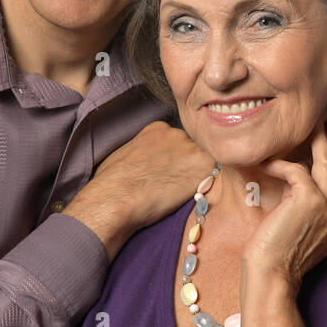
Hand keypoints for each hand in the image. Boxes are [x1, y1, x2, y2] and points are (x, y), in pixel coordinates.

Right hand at [65, 120, 211, 259]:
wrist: (117, 197)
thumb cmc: (112, 183)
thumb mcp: (126, 155)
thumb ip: (144, 151)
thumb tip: (148, 160)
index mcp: (157, 128)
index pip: (176, 142)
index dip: (175, 160)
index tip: (169, 173)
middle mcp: (177, 132)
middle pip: (192, 149)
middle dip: (188, 166)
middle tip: (176, 184)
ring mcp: (192, 146)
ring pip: (203, 162)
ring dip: (197, 175)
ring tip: (179, 192)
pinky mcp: (204, 163)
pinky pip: (214, 174)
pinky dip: (206, 184)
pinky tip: (191, 194)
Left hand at [241, 115, 326, 293]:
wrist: (273, 277)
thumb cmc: (279, 257)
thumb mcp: (306, 229)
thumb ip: (311, 205)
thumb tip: (300, 179)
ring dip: (321, 138)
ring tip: (315, 121)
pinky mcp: (309, 200)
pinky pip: (296, 170)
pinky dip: (281, 163)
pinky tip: (267, 160)